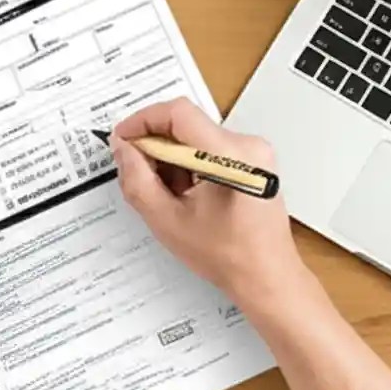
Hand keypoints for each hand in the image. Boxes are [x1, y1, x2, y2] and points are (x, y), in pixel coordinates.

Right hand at [111, 98, 307, 306]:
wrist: (267, 276)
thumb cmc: (228, 257)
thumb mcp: (167, 220)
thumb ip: (138, 180)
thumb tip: (123, 148)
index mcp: (231, 156)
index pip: (179, 113)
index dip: (144, 121)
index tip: (124, 138)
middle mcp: (249, 146)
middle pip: (187, 125)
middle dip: (157, 147)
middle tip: (139, 174)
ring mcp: (254, 152)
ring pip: (197, 137)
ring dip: (174, 159)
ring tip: (170, 196)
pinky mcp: (254, 161)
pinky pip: (212, 149)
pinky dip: (190, 165)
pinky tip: (187, 196)